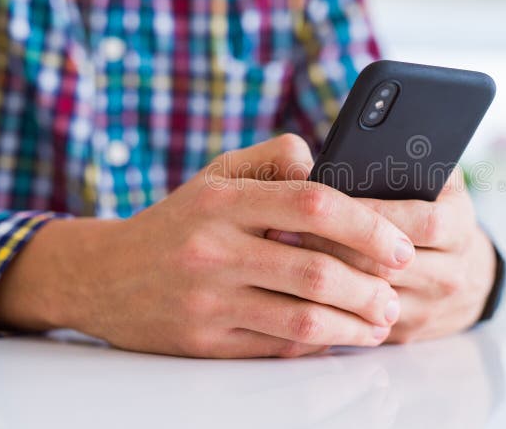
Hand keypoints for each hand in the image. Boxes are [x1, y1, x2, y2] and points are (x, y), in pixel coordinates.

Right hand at [0, 134, 414, 357]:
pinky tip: (337, 336)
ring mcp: (208, 301)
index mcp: (223, 201)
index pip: (313, 204)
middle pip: (316, 271)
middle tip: (396, 294)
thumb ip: (275, 158)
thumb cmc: (179, 221)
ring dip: (353, 325)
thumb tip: (330, 165)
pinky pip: (276, 347)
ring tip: (380, 322)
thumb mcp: (217, 175)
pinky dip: (316, 344)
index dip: (367, 226)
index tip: (400, 246)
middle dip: (371, 288)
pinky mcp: (204, 343)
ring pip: (302, 319)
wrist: (105, 277)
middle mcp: (215, 250)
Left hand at [267, 168, 494, 342]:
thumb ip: (409, 166)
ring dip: (326, 279)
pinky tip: (297, 291)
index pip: (419, 222)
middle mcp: (452, 271)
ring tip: (283, 257)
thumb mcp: (437, 184)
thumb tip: (359, 151)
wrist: (470, 275)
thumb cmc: (438, 214)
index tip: (326, 205)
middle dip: (334, 248)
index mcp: (458, 226)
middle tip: (286, 232)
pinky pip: (364, 325)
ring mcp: (431, 307)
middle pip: (387, 265)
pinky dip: (329, 308)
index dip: (370, 216)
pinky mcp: (407, 333)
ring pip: (372, 298)